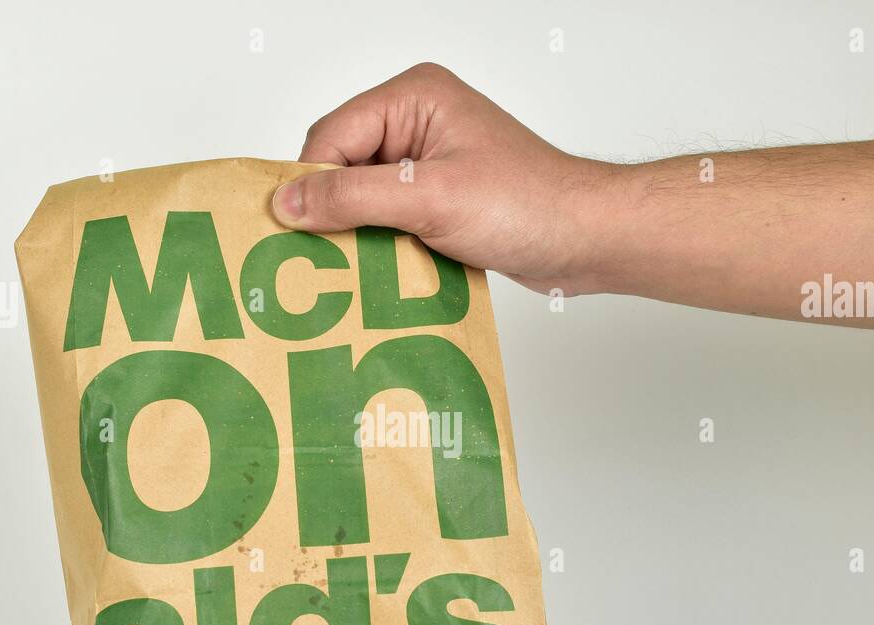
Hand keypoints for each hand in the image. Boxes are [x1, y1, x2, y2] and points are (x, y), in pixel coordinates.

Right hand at [271, 63, 624, 294]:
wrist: (587, 239)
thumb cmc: (527, 206)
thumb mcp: (429, 199)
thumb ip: (352, 198)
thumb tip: (286, 202)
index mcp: (413, 98)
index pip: (331, 137)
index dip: (310, 186)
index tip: (290, 234)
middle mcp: (416, 123)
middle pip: (341, 169)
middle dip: (332, 215)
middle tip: (317, 261)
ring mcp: (428, 163)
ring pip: (362, 201)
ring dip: (358, 238)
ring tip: (351, 274)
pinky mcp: (438, 200)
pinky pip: (388, 222)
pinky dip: (381, 249)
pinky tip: (379, 277)